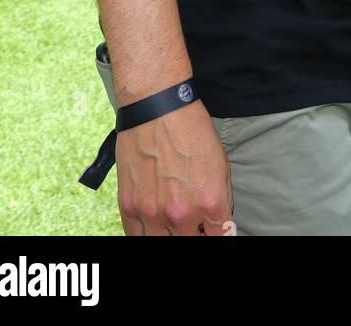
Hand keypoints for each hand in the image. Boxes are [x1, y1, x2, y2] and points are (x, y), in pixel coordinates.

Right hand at [116, 99, 234, 235]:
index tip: (210, 230)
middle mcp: (182, 215)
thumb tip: (218, 225)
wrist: (157, 106)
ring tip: (171, 222)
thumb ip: (221, 200)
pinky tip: (153, 226)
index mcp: (211, 203)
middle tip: (192, 222)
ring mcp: (153, 213)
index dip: (215, 234)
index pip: (219, 238)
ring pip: (162, 244)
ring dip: (169, 235)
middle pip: (190, 243)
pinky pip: (136, 238)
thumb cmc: (191, 129)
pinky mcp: (129, 206)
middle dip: (193, 233)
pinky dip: (146, 235)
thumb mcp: (221, 163)